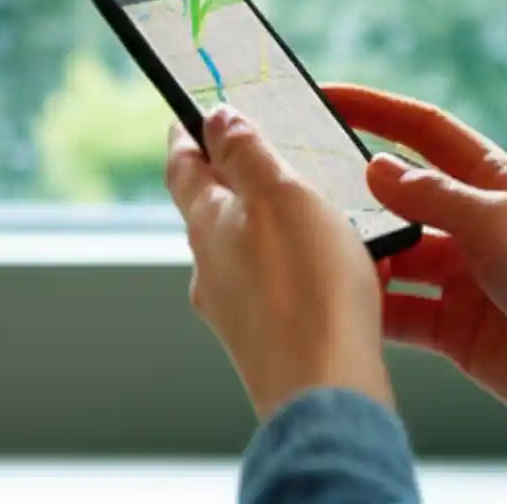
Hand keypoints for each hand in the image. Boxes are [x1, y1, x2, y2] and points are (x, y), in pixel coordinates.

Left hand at [165, 105, 392, 419]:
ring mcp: (234, 309)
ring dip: (267, 224)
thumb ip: (246, 153)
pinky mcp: (264, 340)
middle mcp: (209, 266)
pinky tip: (324, 270)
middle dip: (231, 178)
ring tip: (307, 207)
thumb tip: (215, 117)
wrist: (324, 394)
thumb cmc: (306, 288)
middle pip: (211, 209)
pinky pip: (274, 288)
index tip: (189, 112)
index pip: (182, 165)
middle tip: (258, 150)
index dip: (187, 133)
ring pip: (244, 251)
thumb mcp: (279, 194)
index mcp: (205, 222)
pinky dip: (291, 267)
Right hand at [323, 84, 506, 462]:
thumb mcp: (500, 225)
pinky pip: (398, 309)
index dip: (375, 108)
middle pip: (398, 195)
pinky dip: (370, 306)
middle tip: (295, 185)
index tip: (323, 95)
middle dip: (351, 190)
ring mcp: (461, 277)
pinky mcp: (452, 327)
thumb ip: (432, 196)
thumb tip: (374, 167)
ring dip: (358, 255)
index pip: (424, 130)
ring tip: (312, 251)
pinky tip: (338, 302)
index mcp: (495, 182)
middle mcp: (474, 224)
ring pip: (392, 255)